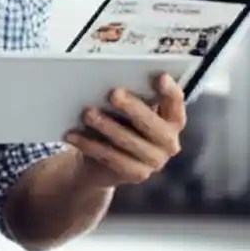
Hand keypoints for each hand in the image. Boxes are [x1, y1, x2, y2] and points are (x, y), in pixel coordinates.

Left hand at [65, 73, 187, 188]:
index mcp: (171, 119)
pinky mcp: (136, 174)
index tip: (160, 76)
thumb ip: (127, 95)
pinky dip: (90, 145)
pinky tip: (73, 135)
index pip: (176, 102)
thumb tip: (111, 81)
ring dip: (107, 126)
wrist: (100, 161)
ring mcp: (155, 161)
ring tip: (87, 113)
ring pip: (131, 143)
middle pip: (154, 125)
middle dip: (133, 108)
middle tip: (114, 93)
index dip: (170, 90)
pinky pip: (113, 159)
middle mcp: (169, 142)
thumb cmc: (116, 122)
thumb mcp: (123, 108)